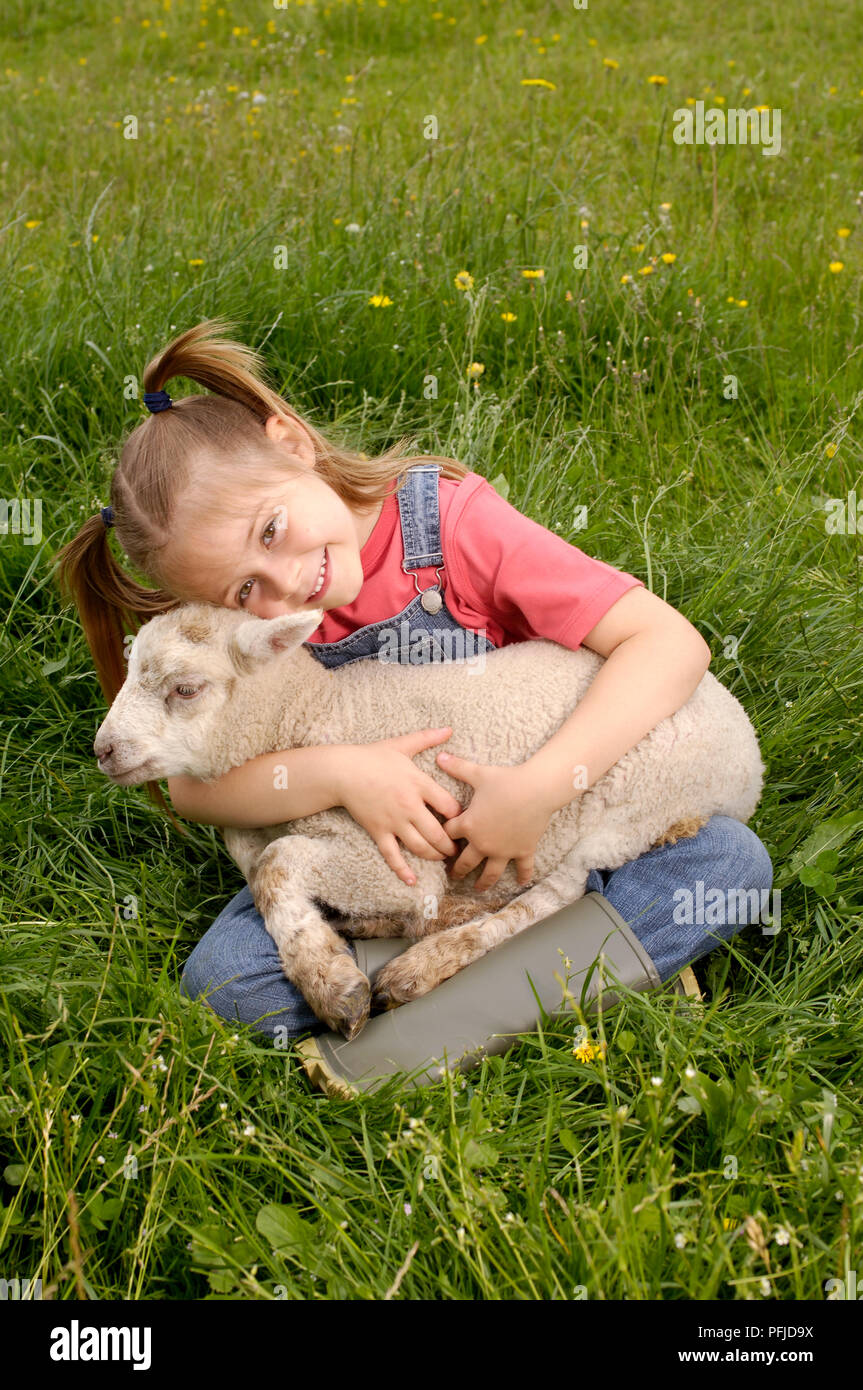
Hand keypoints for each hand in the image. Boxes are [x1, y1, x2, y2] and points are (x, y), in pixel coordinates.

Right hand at [332, 729, 463, 885]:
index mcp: (419, 784)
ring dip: (434, 856)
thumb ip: (427, 738)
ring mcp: (394, 822)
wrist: (342, 771)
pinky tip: (412, 881)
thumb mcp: (402, 745)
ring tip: (443, 859)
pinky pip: (392, 856)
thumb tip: (449, 729)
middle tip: (459, 850)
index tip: (468, 822)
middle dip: (452, 845)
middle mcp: (410, 806)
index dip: (461, 817)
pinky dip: (403, 870)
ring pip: (420, 847)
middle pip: (439, 833)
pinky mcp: (378, 832)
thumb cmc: (373, 756)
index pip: (450, 806)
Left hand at [436, 754, 557, 890]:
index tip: (441, 839)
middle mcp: (483, 843)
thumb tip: (439, 756)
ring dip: (483, 882)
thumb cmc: (506, 780)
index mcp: (469, 825)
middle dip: (457, 869)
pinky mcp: (523, 851)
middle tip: (453, 875)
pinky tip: (520, 884)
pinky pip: (522, 868)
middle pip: (465, 861)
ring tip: (478, 889)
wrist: (536, 789)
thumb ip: (457, 767)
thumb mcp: (478, 773)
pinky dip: (522, 877)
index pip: (449, 833)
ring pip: (490, 873)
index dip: (444, 834)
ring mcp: (504, 850)